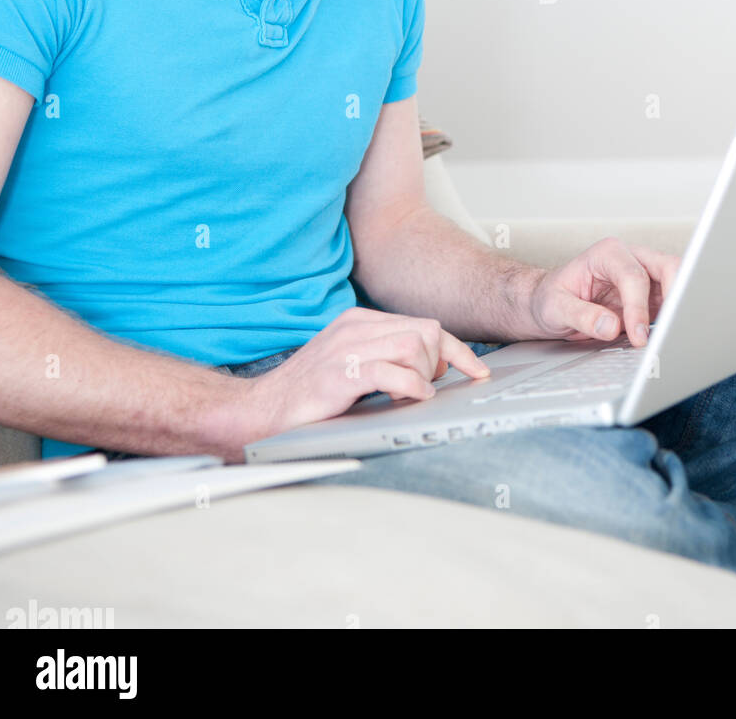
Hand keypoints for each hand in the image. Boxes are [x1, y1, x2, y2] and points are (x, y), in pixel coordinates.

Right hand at [233, 306, 489, 448]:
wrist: (259, 413)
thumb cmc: (309, 397)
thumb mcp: (354, 368)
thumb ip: (389, 360)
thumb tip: (437, 368)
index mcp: (360, 322)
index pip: (424, 324)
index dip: (457, 349)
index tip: (477, 370)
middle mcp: (355, 327)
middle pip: (426, 330)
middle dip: (442, 361)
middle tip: (431, 388)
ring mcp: (346, 347)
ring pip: (414, 345)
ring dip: (426, 374)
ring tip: (413, 396)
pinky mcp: (339, 373)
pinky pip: (392, 371)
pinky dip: (412, 386)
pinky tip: (410, 399)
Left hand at [528, 239, 681, 347]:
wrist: (548, 304)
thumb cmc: (550, 298)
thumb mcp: (555, 307)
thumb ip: (581, 316)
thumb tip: (610, 326)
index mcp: (607, 253)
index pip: (634, 276)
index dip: (638, 307)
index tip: (638, 335)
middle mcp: (631, 259)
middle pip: (668, 268)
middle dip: (675, 296)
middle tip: (669, 330)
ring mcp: (645, 277)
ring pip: (679, 284)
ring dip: (679, 309)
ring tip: (673, 336)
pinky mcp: (652, 298)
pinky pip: (674, 304)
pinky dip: (675, 319)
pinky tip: (669, 337)